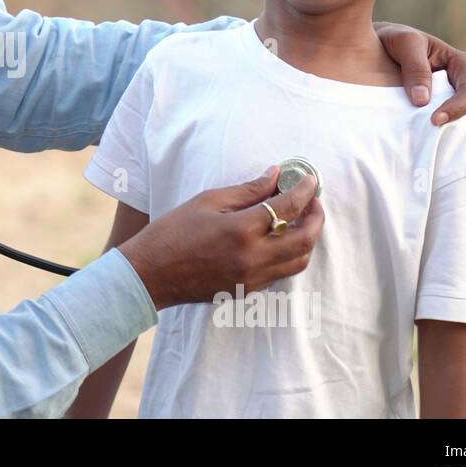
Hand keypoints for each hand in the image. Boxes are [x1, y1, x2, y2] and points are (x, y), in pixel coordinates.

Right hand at [118, 166, 323, 309]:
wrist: (150, 274)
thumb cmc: (172, 233)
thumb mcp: (206, 201)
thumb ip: (246, 190)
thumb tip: (274, 176)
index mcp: (240, 230)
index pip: (288, 207)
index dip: (304, 191)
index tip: (309, 180)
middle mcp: (252, 257)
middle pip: (304, 239)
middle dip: (316, 217)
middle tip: (314, 201)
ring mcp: (252, 278)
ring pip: (299, 261)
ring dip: (308, 239)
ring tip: (303, 220)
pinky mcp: (247, 290)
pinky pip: (281, 272)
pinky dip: (289, 254)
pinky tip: (281, 240)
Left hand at [373, 21, 465, 204]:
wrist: (370, 50)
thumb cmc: (388, 42)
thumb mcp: (401, 42)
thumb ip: (414, 67)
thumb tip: (422, 101)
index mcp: (461, 66)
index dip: (457, 107)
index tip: (434, 122)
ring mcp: (459, 113)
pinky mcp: (447, 129)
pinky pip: (463, 151)